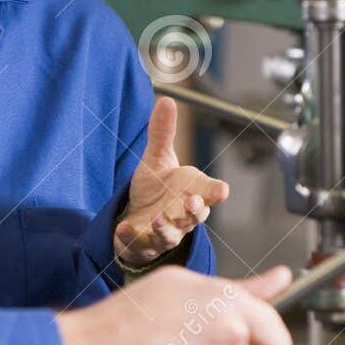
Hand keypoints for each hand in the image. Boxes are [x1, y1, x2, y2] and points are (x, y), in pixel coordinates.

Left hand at [115, 97, 227, 267]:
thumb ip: (163, 134)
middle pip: (196, 216)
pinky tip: (122, 228)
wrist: (138, 216)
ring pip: (171, 234)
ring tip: (158, 217)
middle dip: (195, 211)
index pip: (210, 192)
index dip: (216, 191)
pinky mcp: (145, 244)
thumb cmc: (157, 188)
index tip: (222, 190)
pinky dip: (132, 237)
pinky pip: (141, 244)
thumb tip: (167, 100)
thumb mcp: (158, 159)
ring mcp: (166, 232)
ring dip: (166, 227)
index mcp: (193, 192)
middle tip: (193, 203)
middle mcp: (184, 215)